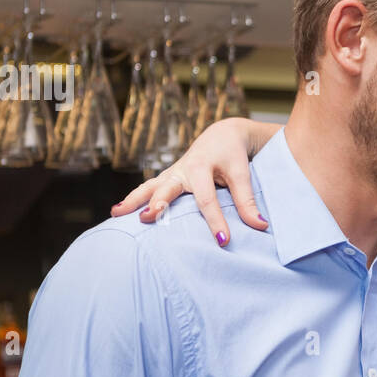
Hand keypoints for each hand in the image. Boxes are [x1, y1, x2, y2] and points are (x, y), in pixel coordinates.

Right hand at [110, 117, 276, 245]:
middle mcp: (182, 169)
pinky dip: (133, 200)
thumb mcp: (242, 174)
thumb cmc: (233, 155)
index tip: (224, 241)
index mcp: (202, 167)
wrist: (222, 135)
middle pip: (166, 188)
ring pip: (148, 186)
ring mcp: (171, 174)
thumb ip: (247, 200)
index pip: (207, 199)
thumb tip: (260, 226)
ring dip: (133, 200)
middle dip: (157, 203)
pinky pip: (147, 189)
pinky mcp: (167, 178)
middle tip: (147, 217)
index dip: (216, 221)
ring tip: (116, 215)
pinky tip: (118, 213)